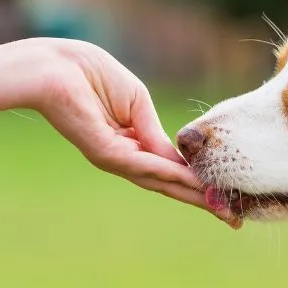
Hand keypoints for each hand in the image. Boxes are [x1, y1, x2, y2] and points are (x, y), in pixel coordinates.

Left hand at [28, 39, 240, 226]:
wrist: (55, 66)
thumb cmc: (91, 75)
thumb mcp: (137, 103)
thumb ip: (156, 132)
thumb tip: (178, 160)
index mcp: (132, 144)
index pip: (169, 170)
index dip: (198, 183)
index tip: (225, 197)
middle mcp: (124, 158)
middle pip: (168, 185)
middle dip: (201, 201)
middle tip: (232, 220)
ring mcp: (114, 158)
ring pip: (159, 181)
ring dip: (192, 194)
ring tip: (220, 206)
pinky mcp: (104, 153)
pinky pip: (143, 165)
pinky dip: (169, 173)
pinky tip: (191, 180)